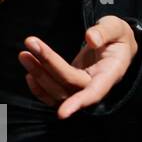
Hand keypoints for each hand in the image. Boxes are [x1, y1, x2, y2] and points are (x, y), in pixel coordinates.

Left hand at [19, 15, 138, 118]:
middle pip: (68, 83)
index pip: (95, 92)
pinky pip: (53, 96)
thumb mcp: (116, 27)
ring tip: (24, 54)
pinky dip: (39, 88)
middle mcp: (96, 86)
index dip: (79, 103)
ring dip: (38, 74)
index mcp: (111, 73)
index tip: (62, 114)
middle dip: (48, 64)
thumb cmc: (116, 36)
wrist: (116, 46)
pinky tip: (28, 73)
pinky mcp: (71, 87)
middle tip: (30, 42)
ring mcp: (82, 89)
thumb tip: (90, 38)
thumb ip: (105, 31)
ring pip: (58, 92)